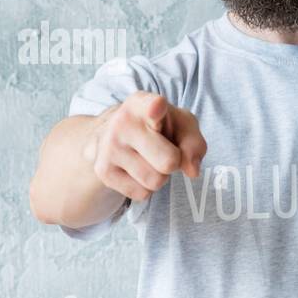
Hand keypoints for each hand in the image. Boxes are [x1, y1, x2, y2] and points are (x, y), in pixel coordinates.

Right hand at [81, 92, 206, 202]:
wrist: (113, 134)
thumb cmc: (157, 127)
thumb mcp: (181, 125)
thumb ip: (194, 142)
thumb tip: (192, 170)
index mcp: (142, 103)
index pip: (153, 106)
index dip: (156, 108)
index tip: (157, 107)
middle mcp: (122, 122)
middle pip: (169, 161)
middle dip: (173, 161)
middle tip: (162, 149)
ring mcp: (109, 147)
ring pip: (156, 181)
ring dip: (159, 176)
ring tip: (147, 158)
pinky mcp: (103, 171)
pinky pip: (142, 194)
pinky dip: (145, 187)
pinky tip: (135, 168)